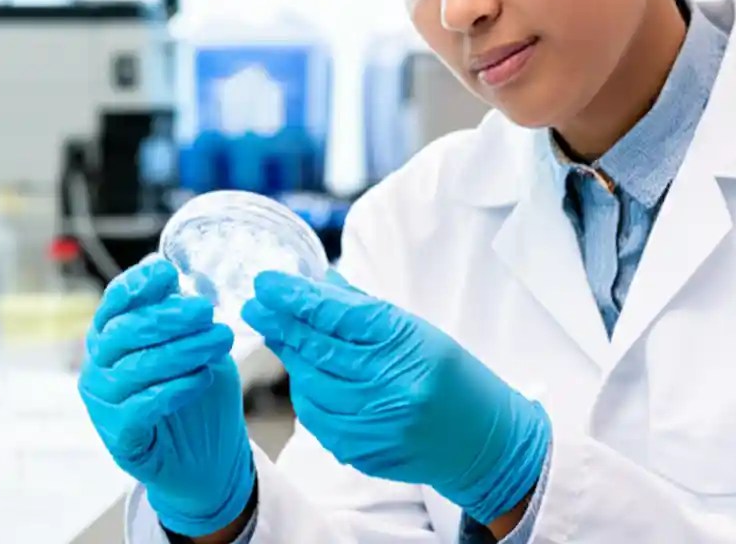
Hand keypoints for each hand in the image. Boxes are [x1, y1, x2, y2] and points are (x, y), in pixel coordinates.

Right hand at [78, 258, 254, 536]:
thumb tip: (181, 271)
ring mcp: (103, 400)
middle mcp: (100, 363)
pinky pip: (141, 407)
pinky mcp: (117, 435)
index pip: (116, 301)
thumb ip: (182, 311)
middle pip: (124, 332)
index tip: (166, 272)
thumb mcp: (195, 342)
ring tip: (219, 341)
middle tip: (206, 309)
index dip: (137, 285)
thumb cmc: (195, 391)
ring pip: (135, 368)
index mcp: (112, 333)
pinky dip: (174, 389)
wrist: (203, 457)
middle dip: (167, 317)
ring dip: (181, 351)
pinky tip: (201, 378)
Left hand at [242, 270, 549, 524]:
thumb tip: (318, 283)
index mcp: (406, 346)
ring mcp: (374, 424)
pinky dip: (308, 395)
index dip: (298, 298)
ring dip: (293, 360)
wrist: (483, 442)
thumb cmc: (451, 376)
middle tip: (253, 305)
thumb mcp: (416, 330)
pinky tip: (308, 378)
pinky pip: (317, 419)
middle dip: (281, 324)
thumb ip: (362, 308)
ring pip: (310, 385)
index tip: (267, 283)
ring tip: (283, 337)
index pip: (339, 316)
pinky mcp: (362, 453)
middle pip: (319, 349)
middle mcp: (390, 386)